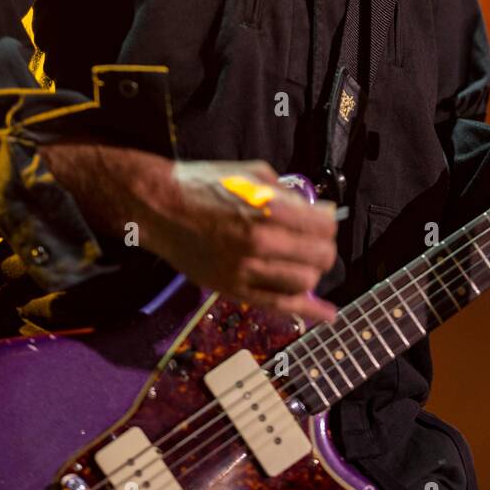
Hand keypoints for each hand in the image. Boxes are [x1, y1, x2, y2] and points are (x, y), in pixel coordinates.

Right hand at [142, 158, 338, 323]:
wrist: (160, 207)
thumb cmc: (204, 184)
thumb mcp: (251, 174)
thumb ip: (286, 193)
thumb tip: (315, 210)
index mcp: (265, 212)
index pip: (322, 227)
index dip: (329, 221)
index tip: (325, 218)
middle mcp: (258, 244)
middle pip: (319, 257)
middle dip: (325, 247)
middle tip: (318, 240)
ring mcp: (245, 271)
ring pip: (304, 283)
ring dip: (313, 272)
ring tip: (306, 261)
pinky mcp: (232, 289)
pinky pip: (278, 306)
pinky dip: (308, 312)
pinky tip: (327, 315)